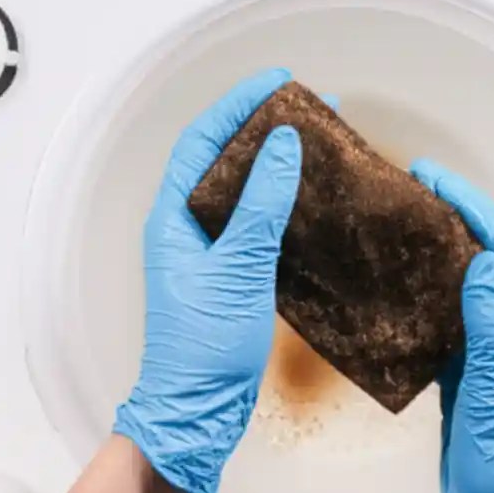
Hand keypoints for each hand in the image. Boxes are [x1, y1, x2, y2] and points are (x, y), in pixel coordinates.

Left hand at [113, 68, 301, 492]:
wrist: (198, 410)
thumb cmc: (206, 345)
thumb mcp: (238, 269)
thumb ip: (261, 205)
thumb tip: (282, 145)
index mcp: (173, 217)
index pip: (204, 142)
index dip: (239, 106)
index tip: (280, 82)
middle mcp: (186, 227)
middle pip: (224, 160)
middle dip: (263, 129)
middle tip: (312, 110)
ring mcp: (208, 252)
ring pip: (243, 192)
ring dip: (277, 166)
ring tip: (320, 145)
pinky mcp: (231, 276)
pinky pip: (257, 225)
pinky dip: (284, 205)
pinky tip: (316, 201)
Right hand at [411, 159, 493, 492]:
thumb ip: (493, 330)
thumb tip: (486, 265)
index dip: (480, 216)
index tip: (443, 184)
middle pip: (491, 266)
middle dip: (460, 222)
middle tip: (420, 186)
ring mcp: (493, 360)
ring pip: (466, 292)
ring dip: (439, 256)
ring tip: (406, 222)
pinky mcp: (468, 381)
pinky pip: (446, 328)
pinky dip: (424, 302)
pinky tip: (398, 287)